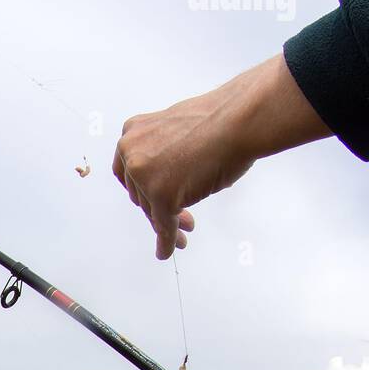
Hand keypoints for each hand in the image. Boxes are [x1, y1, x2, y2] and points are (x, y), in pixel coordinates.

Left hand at [113, 53, 329, 258]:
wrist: (240, 119)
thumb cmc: (220, 120)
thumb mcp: (175, 132)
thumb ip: (161, 152)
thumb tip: (162, 177)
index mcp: (133, 132)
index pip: (128, 173)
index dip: (142, 191)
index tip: (151, 203)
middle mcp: (131, 152)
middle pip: (139, 193)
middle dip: (159, 208)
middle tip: (183, 219)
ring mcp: (144, 174)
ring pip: (151, 210)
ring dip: (167, 225)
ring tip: (183, 234)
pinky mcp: (162, 195)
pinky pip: (163, 225)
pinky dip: (166, 240)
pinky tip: (167, 250)